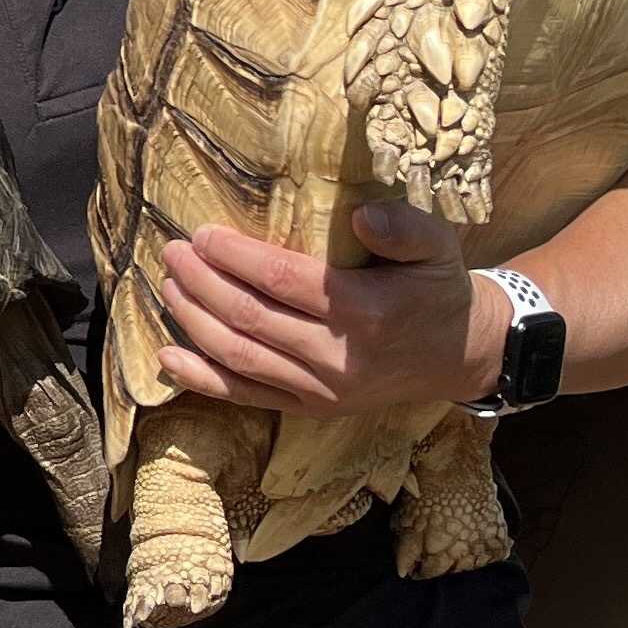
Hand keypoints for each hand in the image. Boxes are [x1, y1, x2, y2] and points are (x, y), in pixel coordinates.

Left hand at [155, 201, 503, 416]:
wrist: (459, 356)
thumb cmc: (438, 290)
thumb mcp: (439, 247)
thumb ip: (404, 228)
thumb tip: (360, 217)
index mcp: (366, 310)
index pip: (282, 280)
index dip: (234, 256)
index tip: (202, 233)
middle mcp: (338, 356)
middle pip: (249, 317)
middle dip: (201, 283)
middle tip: (172, 252)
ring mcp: (322, 389)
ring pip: (240, 356)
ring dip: (194, 321)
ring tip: (168, 286)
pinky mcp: (312, 410)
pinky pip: (247, 396)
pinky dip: (202, 379)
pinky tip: (168, 357)